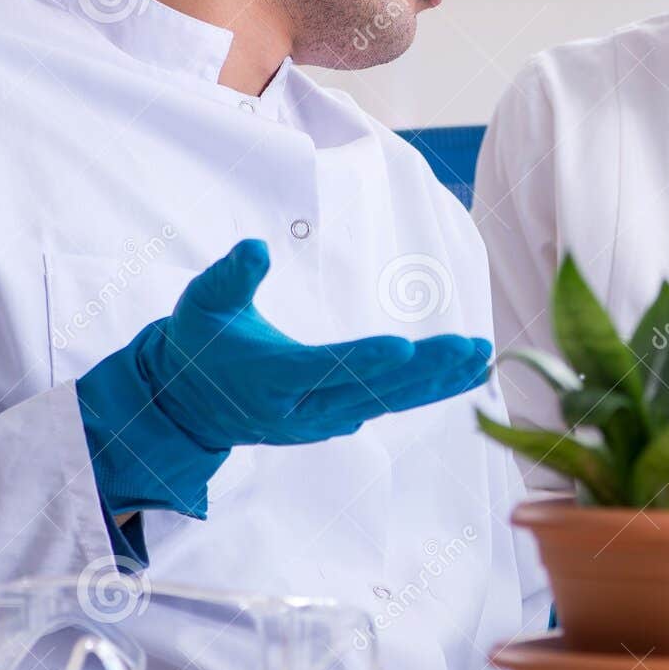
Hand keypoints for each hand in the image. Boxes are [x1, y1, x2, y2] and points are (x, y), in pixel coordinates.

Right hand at [76, 239, 493, 526]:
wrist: (187, 403)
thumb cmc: (199, 342)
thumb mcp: (201, 304)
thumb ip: (231, 276)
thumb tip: (257, 247)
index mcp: (269, 379)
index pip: (323, 369)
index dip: (364, 359)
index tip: (404, 347)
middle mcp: (299, 410)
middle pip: (370, 390)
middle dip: (424, 371)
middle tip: (470, 348)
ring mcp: (321, 422)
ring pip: (388, 403)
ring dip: (437, 382)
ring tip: (480, 358)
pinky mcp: (335, 422)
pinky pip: (388, 406)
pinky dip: (426, 392)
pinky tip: (462, 376)